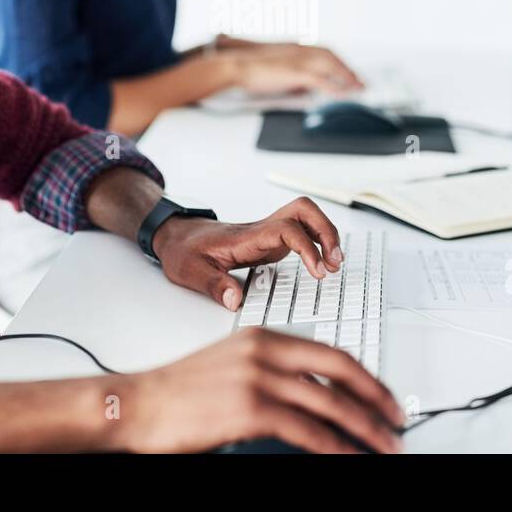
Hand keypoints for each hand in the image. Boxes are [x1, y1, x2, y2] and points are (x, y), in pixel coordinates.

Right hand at [117, 327, 404, 452]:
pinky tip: (351, 457)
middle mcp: (264, 351)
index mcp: (262, 337)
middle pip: (340, 372)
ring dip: (366, 428)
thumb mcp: (230, 367)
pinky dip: (337, 448)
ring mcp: (258, 379)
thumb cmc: (177, 393)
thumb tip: (314, 396)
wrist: (136, 405)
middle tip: (398, 420)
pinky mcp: (250, 410)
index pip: (330, 352)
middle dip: (376, 398)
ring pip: (331, 404)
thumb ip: (271, 372)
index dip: (364, 376)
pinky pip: (309, 431)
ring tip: (385, 446)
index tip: (383, 396)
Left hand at [152, 197, 342, 308]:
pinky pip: (301, 233)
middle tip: (335, 261)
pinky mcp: (269, 242)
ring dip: (325, 235)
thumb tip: (236, 300)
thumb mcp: (191, 272)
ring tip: (334, 264)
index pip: (286, 229)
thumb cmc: (183, 250)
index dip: (308, 247)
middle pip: (304, 210)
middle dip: (326, 231)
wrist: (175, 236)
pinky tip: (321, 263)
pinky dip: (317, 243)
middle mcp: (261, 230)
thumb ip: (214, 286)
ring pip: (306, 218)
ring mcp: (267, 234)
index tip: (318, 271)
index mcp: (246, 237)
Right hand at [225, 43, 363, 94]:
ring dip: (347, 77)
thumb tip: (306, 87)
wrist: (236, 66)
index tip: (350, 73)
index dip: (340, 63)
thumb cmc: (252, 69)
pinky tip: (342, 95)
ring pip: (331, 66)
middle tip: (361, 82)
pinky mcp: (295, 72)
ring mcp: (299, 60)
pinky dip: (334, 87)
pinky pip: (320, 80)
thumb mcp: (278, 70)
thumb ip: (294, 75)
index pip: (325, 52)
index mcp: (296, 48)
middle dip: (348, 69)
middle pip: (332, 57)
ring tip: (358, 89)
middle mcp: (301, 50)